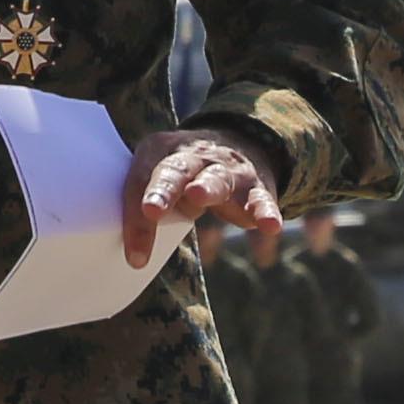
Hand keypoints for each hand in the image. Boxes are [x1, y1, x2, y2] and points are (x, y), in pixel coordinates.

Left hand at [127, 125, 283, 264]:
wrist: (240, 143)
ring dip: (207, 188)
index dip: (135, 218)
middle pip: (173, 172)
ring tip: (197, 196)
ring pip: (216, 179)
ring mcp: (227, 170)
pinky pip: (261, 201)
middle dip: (162, 190)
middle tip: (151, 210)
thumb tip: (133, 260)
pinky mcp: (257, 188)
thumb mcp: (161, 182)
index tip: (136, 256)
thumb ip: (145, 209)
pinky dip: (266, 212)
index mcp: (160, 152)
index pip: (140, 182)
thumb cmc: (186, 176)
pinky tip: (269, 227)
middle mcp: (193, 156)